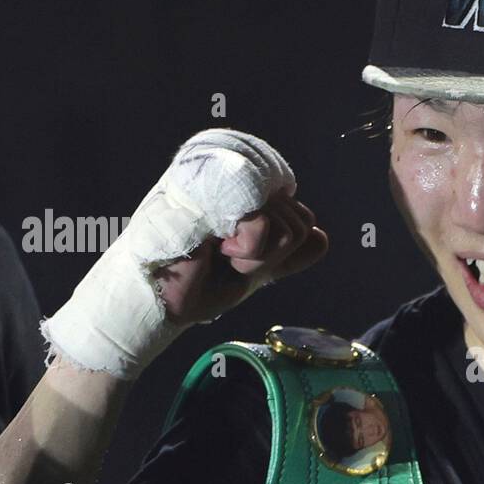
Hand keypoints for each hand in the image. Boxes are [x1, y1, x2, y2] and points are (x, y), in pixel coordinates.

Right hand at [154, 187, 326, 325]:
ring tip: (220, 252)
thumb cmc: (199, 282)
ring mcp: (229, 184)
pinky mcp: (217, 191)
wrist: (162, 298)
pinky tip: (216, 247)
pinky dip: (247, 249)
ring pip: (287, 225)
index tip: (245, 259)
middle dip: (270, 255)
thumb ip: (287, 256)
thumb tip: (321, 238)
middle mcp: (242, 184)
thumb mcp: (254, 270)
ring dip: (256, 255)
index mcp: (250, 200)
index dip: (282, 250)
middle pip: (300, 223)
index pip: (302, 219)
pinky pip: (265, 224)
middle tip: (228, 258)